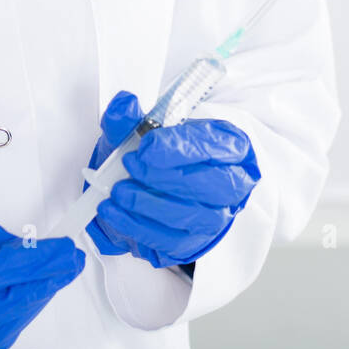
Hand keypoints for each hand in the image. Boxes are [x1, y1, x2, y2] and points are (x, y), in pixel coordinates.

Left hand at [85, 91, 258, 268]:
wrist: (142, 186)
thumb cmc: (154, 154)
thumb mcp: (141, 129)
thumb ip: (131, 116)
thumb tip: (125, 105)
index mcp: (230, 145)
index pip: (219, 145)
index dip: (183, 147)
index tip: (145, 146)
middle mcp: (233, 183)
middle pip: (216, 185)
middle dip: (168, 177)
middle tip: (131, 166)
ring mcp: (217, 217)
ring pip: (196, 216)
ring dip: (151, 204)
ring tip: (118, 191)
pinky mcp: (195, 242)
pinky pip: (172, 241)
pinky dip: (138, 226)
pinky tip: (115, 213)